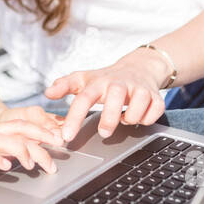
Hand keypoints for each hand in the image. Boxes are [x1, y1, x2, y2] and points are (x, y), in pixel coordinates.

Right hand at [0, 113, 64, 202]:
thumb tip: (43, 150)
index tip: (59, 138)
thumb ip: (16, 153)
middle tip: (56, 147)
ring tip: (32, 164)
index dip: (41, 129)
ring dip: (21, 150)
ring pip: (0, 139)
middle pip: (13, 128)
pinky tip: (7, 166)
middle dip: (38, 136)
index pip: (19, 124)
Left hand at [45, 48, 168, 142]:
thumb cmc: (107, 78)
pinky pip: (155, 111)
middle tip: (103, 133)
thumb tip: (47, 93)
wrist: (139, 67)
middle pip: (115, 98)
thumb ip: (65, 85)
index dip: (74, 117)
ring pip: (138, 105)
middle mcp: (119, 84)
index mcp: (99, 83)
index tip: (67, 136)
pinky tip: (139, 117)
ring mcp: (139, 89)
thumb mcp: (84, 79)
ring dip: (131, 117)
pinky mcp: (156, 96)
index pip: (83, 99)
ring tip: (124, 119)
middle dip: (109, 118)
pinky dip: (147, 118)